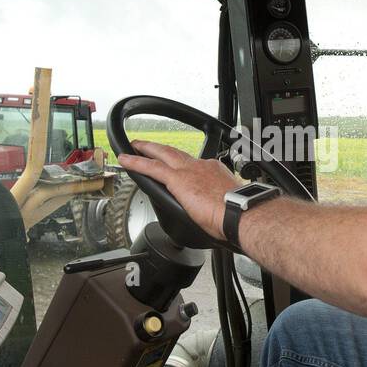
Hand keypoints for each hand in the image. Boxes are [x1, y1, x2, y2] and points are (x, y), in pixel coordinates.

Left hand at [116, 140, 241, 241]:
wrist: (240, 212)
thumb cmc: (238, 214)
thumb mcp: (228, 205)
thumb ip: (218, 207)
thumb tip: (216, 219)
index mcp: (214, 172)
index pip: (195, 166)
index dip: (185, 167)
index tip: (181, 170)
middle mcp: (201, 167)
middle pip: (176, 154)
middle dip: (161, 149)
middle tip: (148, 146)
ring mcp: (188, 171)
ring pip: (162, 155)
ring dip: (147, 150)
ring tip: (135, 147)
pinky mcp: (177, 179)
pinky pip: (151, 168)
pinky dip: (136, 163)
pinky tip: (125, 161)